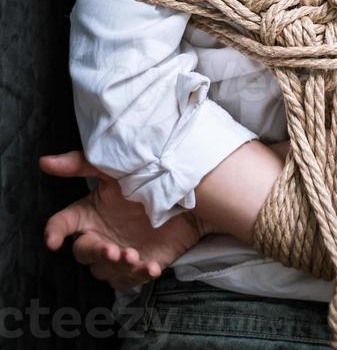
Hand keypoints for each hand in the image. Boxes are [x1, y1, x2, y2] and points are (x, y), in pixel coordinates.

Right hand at [39, 152, 205, 288]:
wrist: (187, 195)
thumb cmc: (146, 177)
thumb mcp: (114, 169)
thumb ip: (81, 165)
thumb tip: (45, 161)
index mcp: (89, 213)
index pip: (63, 224)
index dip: (55, 232)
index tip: (53, 241)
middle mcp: (100, 236)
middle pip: (84, 252)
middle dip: (96, 252)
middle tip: (112, 249)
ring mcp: (118, 253)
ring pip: (106, 270)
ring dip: (117, 266)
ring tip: (134, 256)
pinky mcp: (138, 266)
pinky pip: (132, 279)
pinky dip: (140, 275)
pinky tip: (152, 268)